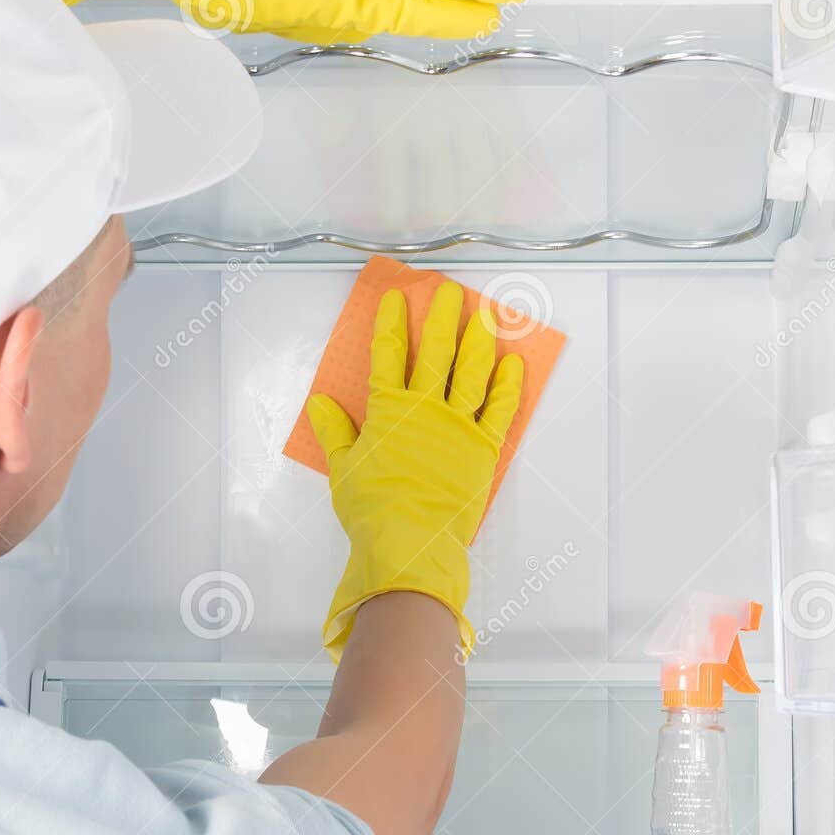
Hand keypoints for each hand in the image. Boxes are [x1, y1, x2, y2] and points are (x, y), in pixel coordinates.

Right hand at [308, 283, 522, 659]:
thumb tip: (321, 404)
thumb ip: (335, 432)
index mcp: (389, 409)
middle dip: (442, 317)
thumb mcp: (343, 469)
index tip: (397, 297)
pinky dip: (508, 385)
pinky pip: (501, 409)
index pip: (389, 353)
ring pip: (472, 372)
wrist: (410, 544)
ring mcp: (459, 426)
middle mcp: (426, 408)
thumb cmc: (372, 509)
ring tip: (486, 315)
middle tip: (451, 291)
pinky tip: (513, 363)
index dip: (392, 321)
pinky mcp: (484, 448)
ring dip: (479, 340)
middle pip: (436, 351)